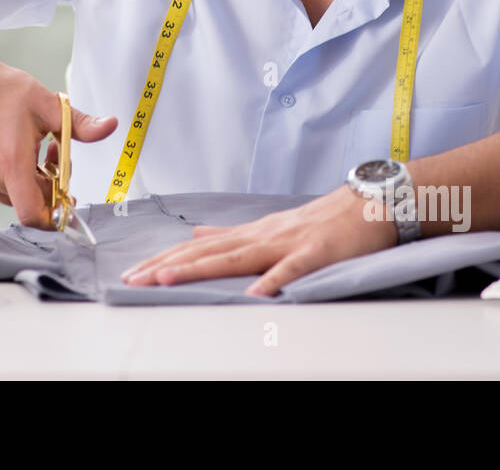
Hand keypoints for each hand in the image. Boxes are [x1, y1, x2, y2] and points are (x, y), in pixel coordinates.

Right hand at [0, 45, 116, 229]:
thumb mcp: (46, 103)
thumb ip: (80, 123)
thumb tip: (111, 125)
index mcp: (10, 162)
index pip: (33, 214)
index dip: (54, 215)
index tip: (66, 200)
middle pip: (28, 202)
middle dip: (47, 184)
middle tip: (53, 153)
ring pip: (12, 196)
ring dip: (27, 180)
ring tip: (29, 148)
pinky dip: (7, 178)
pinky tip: (7, 150)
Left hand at [119, 186, 398, 295]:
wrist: (366, 204)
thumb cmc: (320, 220)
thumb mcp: (268, 225)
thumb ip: (231, 234)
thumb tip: (196, 236)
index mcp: (250, 234)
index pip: (198, 249)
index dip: (165, 260)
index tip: (134, 272)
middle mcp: (261, 236)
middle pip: (207, 254)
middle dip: (168, 266)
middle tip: (134, 279)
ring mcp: (286, 243)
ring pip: (237, 258)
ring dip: (201, 269)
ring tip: (168, 280)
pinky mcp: (315, 252)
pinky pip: (292, 268)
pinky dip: (273, 280)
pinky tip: (254, 294)